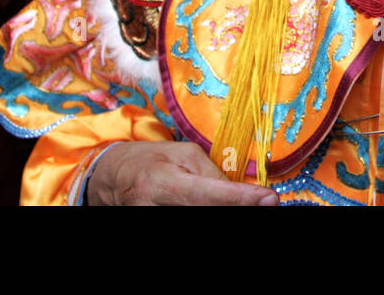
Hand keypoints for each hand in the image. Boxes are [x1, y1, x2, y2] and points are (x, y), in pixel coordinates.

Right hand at [86, 141, 279, 205]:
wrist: (114, 179)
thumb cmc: (151, 160)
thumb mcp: (183, 154)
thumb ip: (212, 173)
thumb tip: (242, 192)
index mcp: (162, 183)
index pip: (208, 195)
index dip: (241, 199)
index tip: (269, 199)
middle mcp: (155, 209)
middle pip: (207, 213)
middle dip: (238, 207)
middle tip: (261, 202)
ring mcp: (154, 223)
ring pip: (202, 220)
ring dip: (226, 210)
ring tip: (237, 200)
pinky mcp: (156, 229)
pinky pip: (193, 222)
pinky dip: (209, 213)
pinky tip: (214, 204)